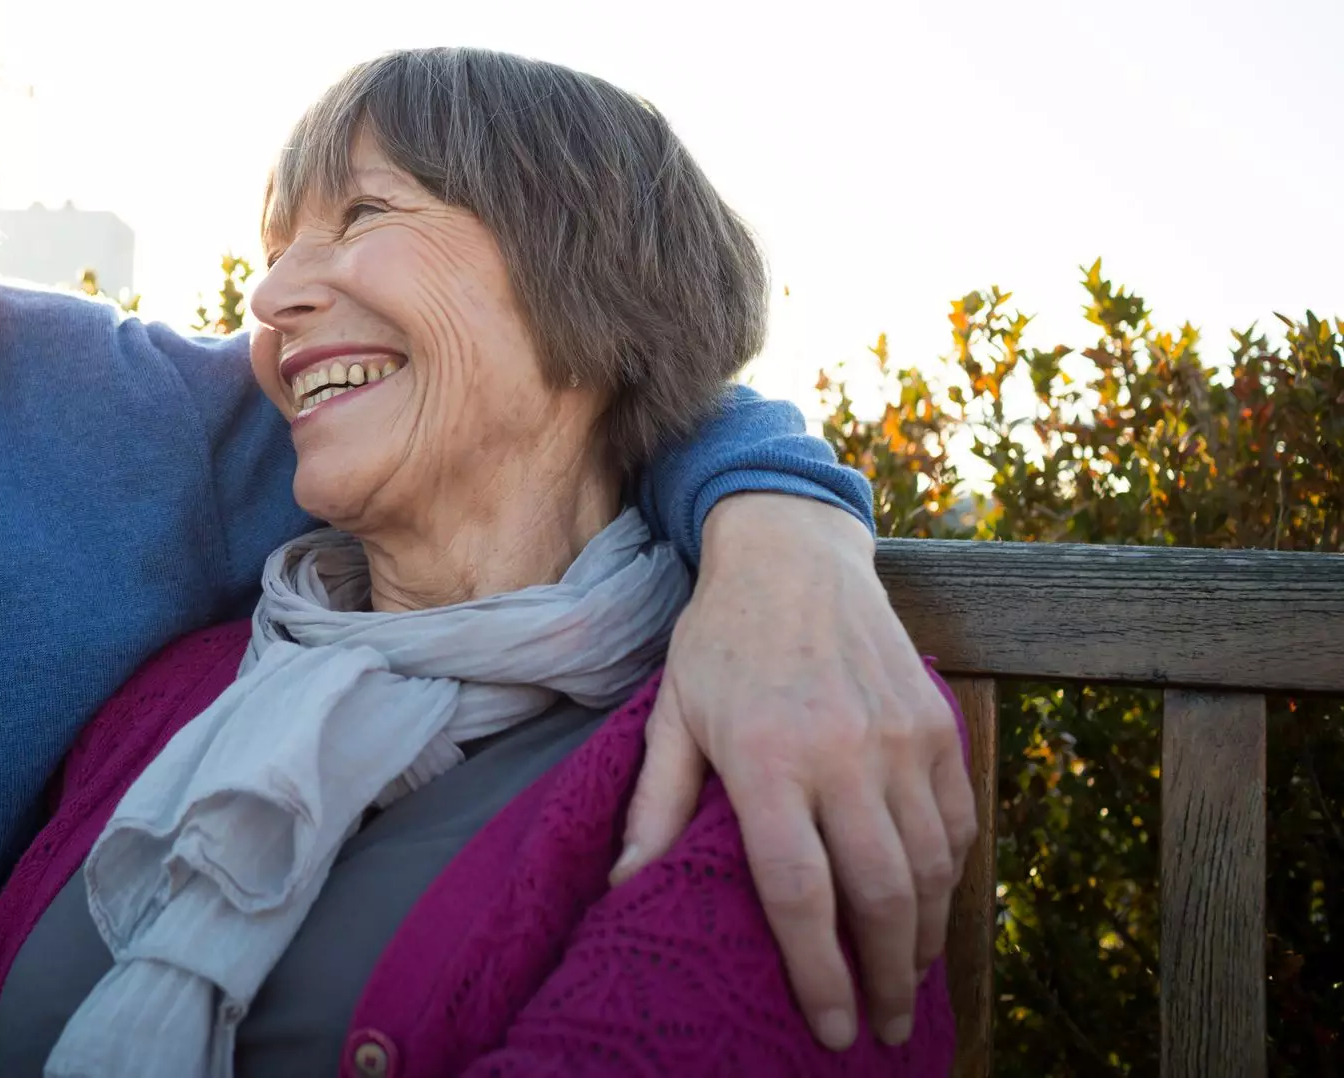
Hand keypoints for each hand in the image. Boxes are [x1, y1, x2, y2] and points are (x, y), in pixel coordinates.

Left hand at [609, 493, 974, 1051]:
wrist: (793, 554)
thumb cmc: (720, 639)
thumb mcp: (673, 712)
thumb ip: (656, 804)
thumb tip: (623, 887)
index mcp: (766, 758)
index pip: (799, 892)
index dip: (819, 972)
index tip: (831, 1028)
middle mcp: (842, 753)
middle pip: (881, 895)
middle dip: (886, 979)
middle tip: (883, 1029)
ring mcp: (901, 738)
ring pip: (932, 867)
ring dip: (926, 939)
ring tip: (908, 984)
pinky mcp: (937, 724)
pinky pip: (959, 821)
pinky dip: (954, 877)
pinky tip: (934, 910)